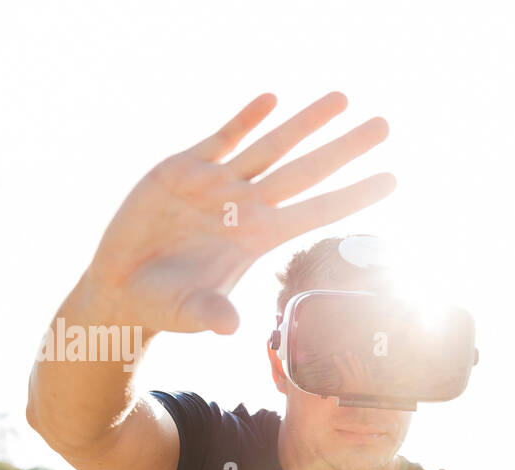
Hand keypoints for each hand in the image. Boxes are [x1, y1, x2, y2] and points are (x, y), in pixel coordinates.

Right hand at [83, 92, 394, 335]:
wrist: (122, 284)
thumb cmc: (164, 304)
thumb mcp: (188, 311)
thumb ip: (210, 314)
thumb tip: (230, 327)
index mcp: (257, 239)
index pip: (317, 211)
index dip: (354, 195)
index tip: (392, 180)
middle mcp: (246, 207)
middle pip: (306, 171)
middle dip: (345, 148)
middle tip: (385, 126)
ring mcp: (218, 184)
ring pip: (272, 146)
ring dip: (306, 122)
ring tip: (343, 98)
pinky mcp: (183, 168)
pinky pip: (221, 138)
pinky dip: (245, 119)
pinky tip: (271, 100)